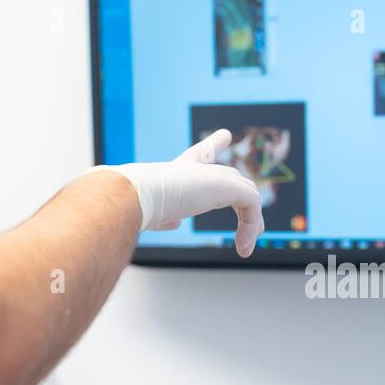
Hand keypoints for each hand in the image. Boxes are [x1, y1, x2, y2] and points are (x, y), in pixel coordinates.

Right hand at [93, 129, 264, 256]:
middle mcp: (197, 169)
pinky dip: (252, 227)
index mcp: (178, 172)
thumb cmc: (133, 205)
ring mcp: (214, 175)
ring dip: (250, 224)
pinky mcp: (228, 184)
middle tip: (255, 225)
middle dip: (243, 194)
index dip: (213, 146)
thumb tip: (175, 221)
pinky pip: (253, 204)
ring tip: (244, 248)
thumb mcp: (152, 214)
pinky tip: (242, 245)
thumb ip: (167, 215)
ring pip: (247, 193)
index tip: (225, 135)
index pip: (200, 155)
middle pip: (230, 176)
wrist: (129, 195)